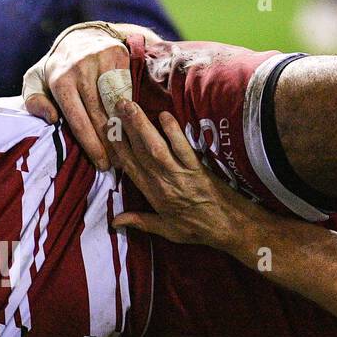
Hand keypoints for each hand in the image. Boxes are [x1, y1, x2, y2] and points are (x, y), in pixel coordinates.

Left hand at [22, 25, 128, 168]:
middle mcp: (80, 69)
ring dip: (123, 128)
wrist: (80, 37)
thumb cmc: (56, 69)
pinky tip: (132, 124)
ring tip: (128, 148)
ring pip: (116, 103)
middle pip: (100, 116)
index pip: (78, 121)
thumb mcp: (36, 82)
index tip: (101, 163)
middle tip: (117, 163)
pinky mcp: (117, 55)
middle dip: (109, 143)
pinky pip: (127, 88)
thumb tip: (51, 118)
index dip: (91, 145)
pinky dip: (130, 108)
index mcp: (60, 80)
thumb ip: (33, 101)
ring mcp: (100, 60)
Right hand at [108, 103, 242, 246]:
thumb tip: (114, 222)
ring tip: (131, 106)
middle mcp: (162, 182)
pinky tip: (164, 115)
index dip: (118, 148)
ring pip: (156, 148)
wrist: (227, 227)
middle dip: (126, 129)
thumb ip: (139, 222)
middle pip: (140, 152)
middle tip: (117, 106)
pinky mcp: (197, 168)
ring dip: (142, 126)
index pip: (130, 167)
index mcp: (153, 195)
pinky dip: (173, 131)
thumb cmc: (197, 228)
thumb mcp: (165, 230)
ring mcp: (180, 173)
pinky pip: (182, 147)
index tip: (109, 129)